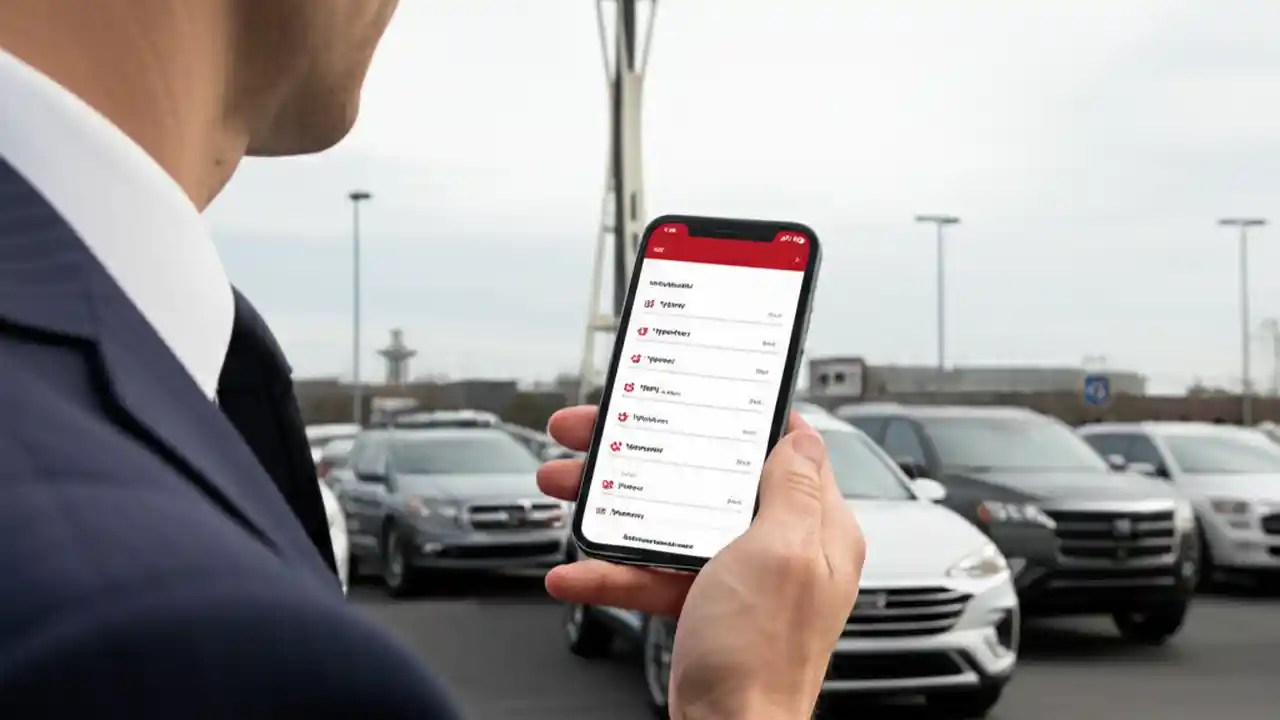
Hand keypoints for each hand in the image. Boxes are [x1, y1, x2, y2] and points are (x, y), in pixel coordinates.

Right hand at [537, 406, 864, 718]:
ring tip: (564, 488)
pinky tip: (575, 572)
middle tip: (593, 436)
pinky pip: (652, 575)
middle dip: (643, 457)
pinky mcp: (702, 608)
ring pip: (670, 522)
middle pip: (706, 480)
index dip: (731, 418)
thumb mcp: (780, 554)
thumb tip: (802, 437)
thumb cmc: (762, 658)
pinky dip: (611, 572)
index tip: (689, 395)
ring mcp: (738, 580)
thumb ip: (790, 490)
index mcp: (813, 527)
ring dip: (612, 508)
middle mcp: (779, 549)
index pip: (781, 449)